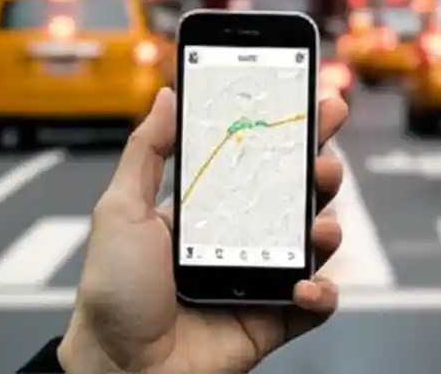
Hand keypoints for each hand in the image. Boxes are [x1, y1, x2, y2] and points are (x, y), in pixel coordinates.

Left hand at [59, 88, 348, 373]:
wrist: (118, 370)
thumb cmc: (112, 293)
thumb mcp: (120, 210)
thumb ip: (145, 151)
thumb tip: (167, 95)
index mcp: (206, 210)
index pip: (254, 160)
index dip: (287, 132)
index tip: (312, 104)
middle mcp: (238, 239)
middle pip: (293, 195)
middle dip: (319, 170)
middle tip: (325, 157)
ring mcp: (258, 279)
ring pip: (312, 244)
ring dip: (328, 226)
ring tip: (321, 223)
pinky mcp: (272, 320)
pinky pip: (314, 304)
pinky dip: (321, 292)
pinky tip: (304, 284)